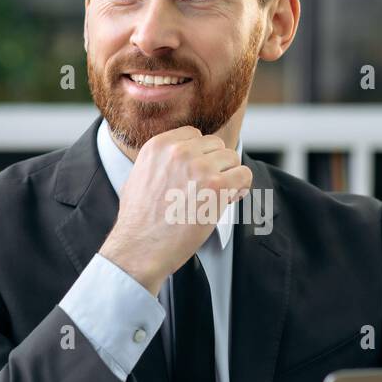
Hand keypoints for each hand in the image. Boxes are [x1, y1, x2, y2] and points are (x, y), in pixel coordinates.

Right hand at [98, 126, 251, 294]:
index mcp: (159, 145)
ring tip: (220, 196)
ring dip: (229, 176)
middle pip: (215, 145)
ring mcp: (200, 167)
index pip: (194, 135)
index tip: (200, 172)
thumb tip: (173, 161)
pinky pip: (244, 175)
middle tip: (211, 188)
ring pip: (232, 158)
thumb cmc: (138, 221)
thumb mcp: (137, 177)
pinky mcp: (217, 186)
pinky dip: (241, 187)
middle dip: (216, 165)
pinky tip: (230, 199)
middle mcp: (179, 151)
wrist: (140, 247)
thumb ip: (159, 162)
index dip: (201, 155)